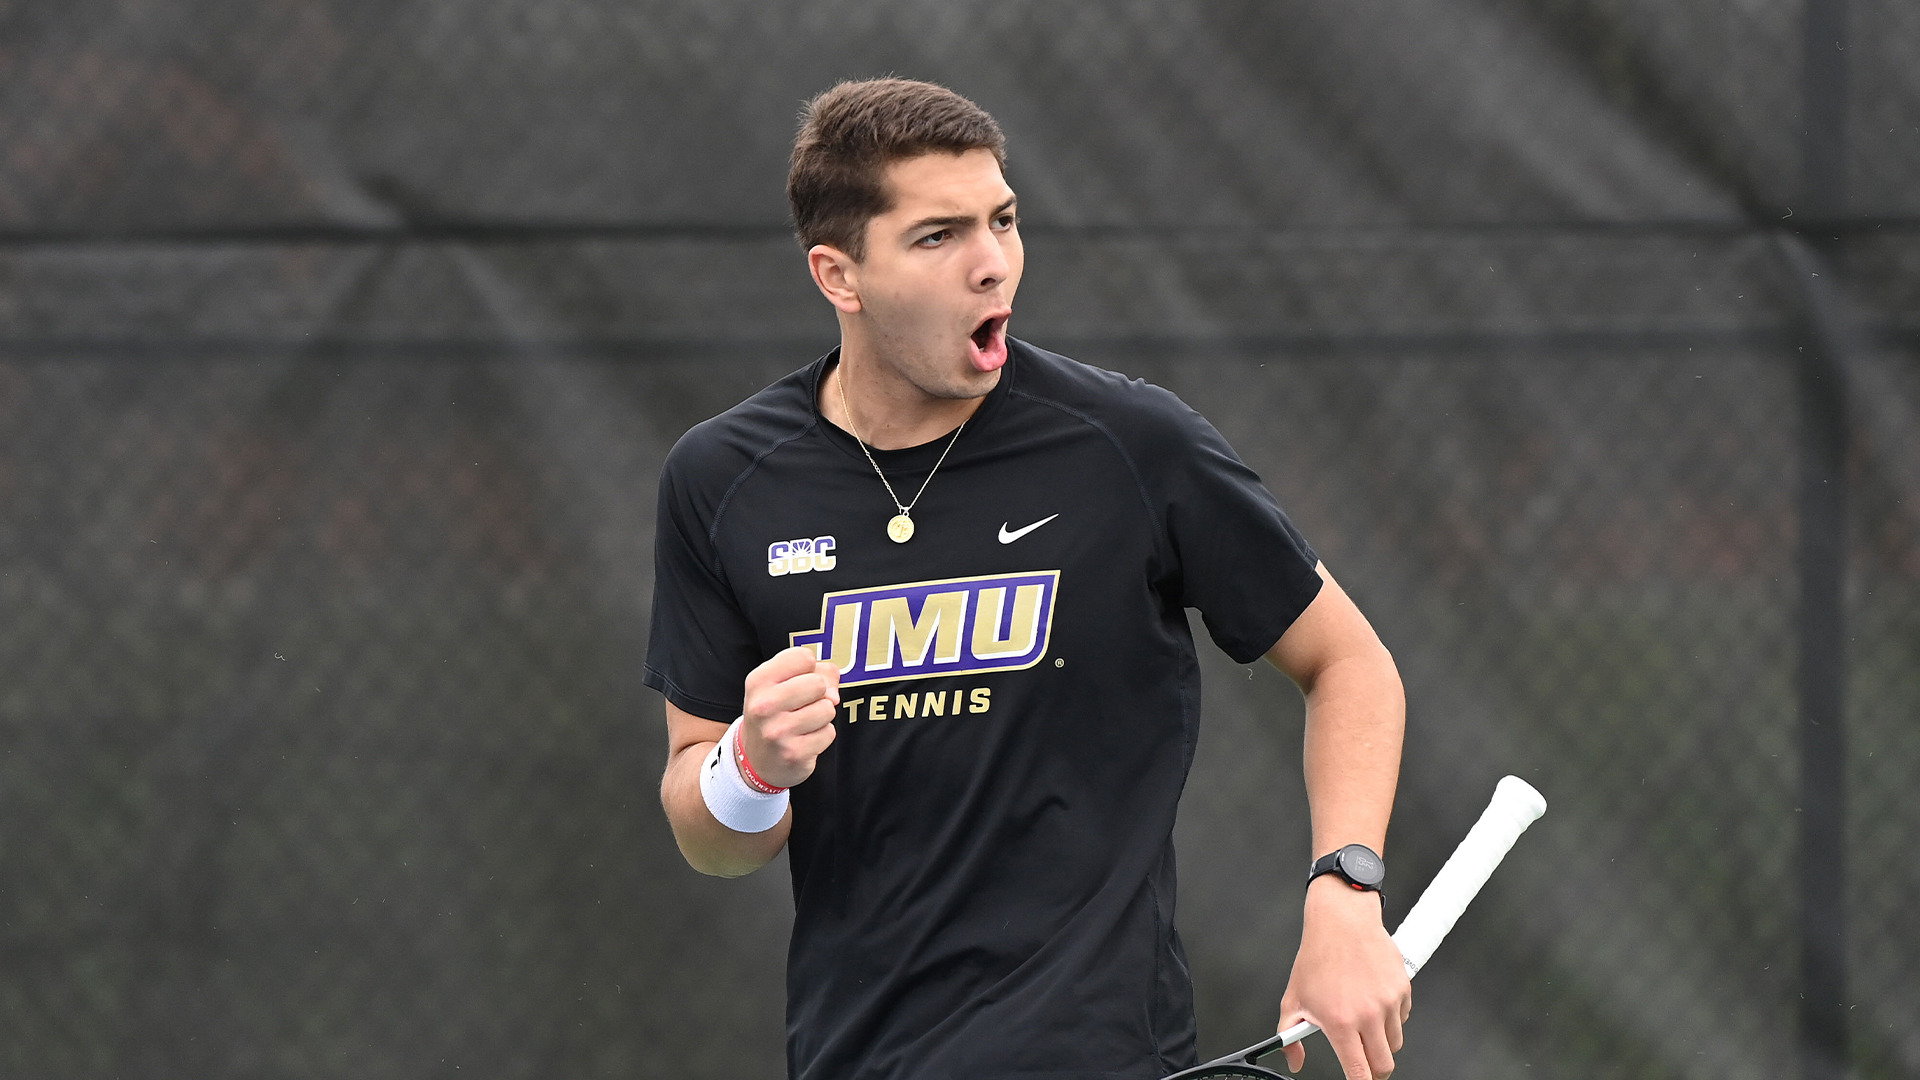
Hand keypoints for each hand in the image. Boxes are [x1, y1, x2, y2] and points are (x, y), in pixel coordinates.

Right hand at [739, 646, 840, 788]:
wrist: (755, 759)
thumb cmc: (775, 712)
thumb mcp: (781, 684)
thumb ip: (815, 672)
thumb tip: (833, 693)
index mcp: (758, 681)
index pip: (804, 657)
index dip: (809, 668)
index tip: (797, 680)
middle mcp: (764, 706)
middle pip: (818, 683)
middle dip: (818, 693)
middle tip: (802, 705)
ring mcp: (778, 732)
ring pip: (827, 709)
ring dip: (822, 716)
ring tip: (803, 723)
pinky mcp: (794, 754)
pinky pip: (829, 733)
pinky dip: (822, 735)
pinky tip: (805, 739)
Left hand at [1278, 878, 1411, 1078]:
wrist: (1342, 922)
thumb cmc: (1317, 957)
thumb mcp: (1293, 999)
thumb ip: (1290, 1037)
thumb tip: (1294, 1062)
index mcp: (1340, 1022)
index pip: (1359, 1072)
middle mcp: (1368, 1014)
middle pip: (1384, 1065)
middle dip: (1374, 1068)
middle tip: (1362, 1059)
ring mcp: (1389, 1002)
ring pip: (1394, 1043)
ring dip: (1382, 1041)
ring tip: (1363, 1022)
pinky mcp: (1403, 989)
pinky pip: (1402, 1019)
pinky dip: (1391, 1019)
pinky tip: (1373, 1002)